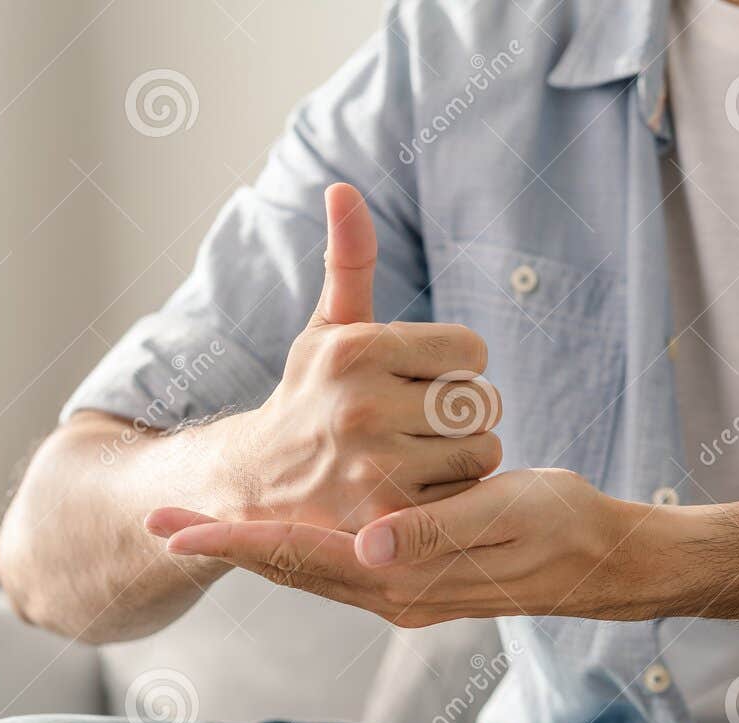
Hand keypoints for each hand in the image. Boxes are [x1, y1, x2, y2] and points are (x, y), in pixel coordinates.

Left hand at [148, 469, 667, 626]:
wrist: (605, 564)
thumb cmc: (564, 528)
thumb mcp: (507, 516)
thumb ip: (437, 531)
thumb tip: (369, 545)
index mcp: (407, 578)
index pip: (302, 555)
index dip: (236, 538)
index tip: (178, 527)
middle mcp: (393, 594)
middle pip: (289, 569)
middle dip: (225, 545)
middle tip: (161, 522)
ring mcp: (402, 595)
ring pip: (306, 572)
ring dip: (252, 551)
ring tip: (200, 528)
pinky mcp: (414, 585)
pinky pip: (334, 571)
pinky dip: (294, 553)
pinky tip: (278, 535)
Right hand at [214, 183, 502, 531]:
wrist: (255, 489)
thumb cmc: (307, 397)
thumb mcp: (325, 329)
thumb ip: (348, 261)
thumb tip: (343, 188)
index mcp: (355, 350)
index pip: (472, 348)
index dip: (456, 364)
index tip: (420, 379)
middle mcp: (362, 406)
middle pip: (483, 401)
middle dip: (462, 411)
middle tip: (420, 422)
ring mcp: (375, 466)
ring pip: (481, 450)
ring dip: (462, 455)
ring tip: (417, 455)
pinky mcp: (388, 517)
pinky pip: (464, 495)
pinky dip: (451, 495)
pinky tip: (413, 490)